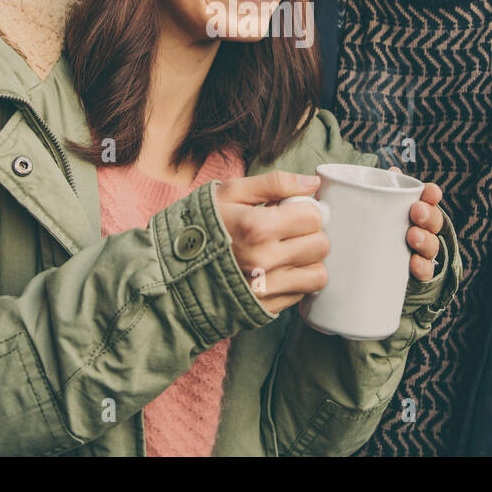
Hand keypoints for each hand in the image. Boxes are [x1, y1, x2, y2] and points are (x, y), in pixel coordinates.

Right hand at [214, 171, 330, 313]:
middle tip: (290, 231)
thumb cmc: (200, 226)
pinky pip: (302, 293)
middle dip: (310, 234)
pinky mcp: (265, 308)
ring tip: (287, 252)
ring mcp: (265, 288)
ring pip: (318, 274)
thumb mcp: (230, 193)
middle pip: (320, 245)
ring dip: (308, 261)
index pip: (313, 217)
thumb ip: (275, 183)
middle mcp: (264, 260)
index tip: (292, 211)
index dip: (306, 210)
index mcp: (257, 226)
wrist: (171, 269)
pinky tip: (276, 271)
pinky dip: (296, 281)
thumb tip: (313, 183)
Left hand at [389, 166, 444, 281]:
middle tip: (416, 211)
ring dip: (424, 239)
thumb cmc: (380, 227)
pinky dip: (421, 267)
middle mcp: (423, 229)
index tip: (430, 192)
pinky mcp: (418, 273)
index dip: (431, 194)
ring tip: (412, 236)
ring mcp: (422, 252)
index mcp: (416, 210)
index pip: (429, 199)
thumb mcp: (379, 207)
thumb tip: (393, 171)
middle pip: (433, 221)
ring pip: (431, 245)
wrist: (377, 267)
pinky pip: (425, 271)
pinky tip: (413, 263)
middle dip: (427, 214)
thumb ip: (385, 189)